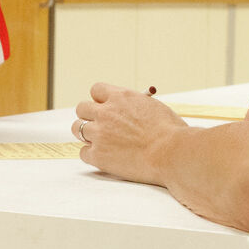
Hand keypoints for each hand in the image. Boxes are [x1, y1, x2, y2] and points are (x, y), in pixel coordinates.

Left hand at [73, 81, 187, 183]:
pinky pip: (83, 153)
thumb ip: (136, 106)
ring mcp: (99, 134)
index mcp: (121, 97)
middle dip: (90, 116)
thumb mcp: (154, 108)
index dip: (101, 100)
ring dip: (87, 134)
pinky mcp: (98, 155)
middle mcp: (106, 112)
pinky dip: (92, 155)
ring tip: (101, 142)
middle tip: (100, 126)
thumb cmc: (171, 133)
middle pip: (82, 108)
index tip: (106, 107)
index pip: (97, 90)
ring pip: (77, 128)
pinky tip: (105, 158)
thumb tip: (131, 110)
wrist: (171, 153)